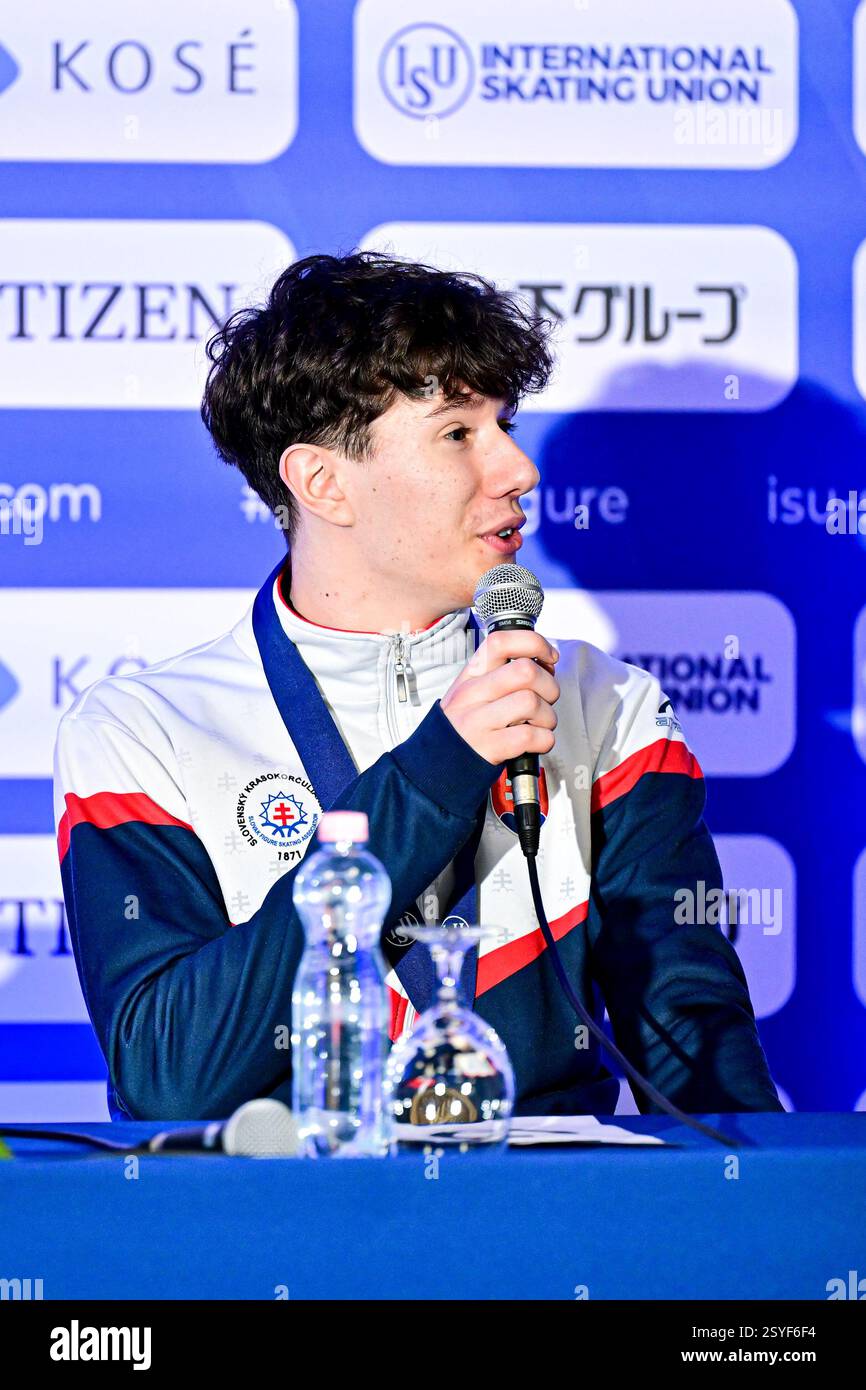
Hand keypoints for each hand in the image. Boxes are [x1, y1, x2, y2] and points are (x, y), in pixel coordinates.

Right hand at [439, 629, 560, 765]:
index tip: (549, 657)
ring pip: (531, 702)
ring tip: (539, 724)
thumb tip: (543, 665)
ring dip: (548, 716)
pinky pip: (531, 736)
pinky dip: (544, 740)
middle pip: (525, 671)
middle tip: (546, 699)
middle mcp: (473, 694)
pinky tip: (536, 742)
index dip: (534, 644)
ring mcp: (479, 721)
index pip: (501, 642)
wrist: (438, 762)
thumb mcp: (472, 691)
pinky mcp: (489, 747)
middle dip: (549, 686)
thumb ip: (501, 674)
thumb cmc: (463, 725)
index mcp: (472, 675)